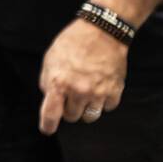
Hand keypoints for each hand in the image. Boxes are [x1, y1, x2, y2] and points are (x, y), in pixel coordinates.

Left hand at [38, 19, 127, 134]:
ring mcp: (98, 93)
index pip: (51, 114)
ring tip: (85, 92)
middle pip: (72, 117)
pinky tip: (100, 86)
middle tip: (70, 93)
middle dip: (69, 108)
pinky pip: (107, 108)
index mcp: (59, 83)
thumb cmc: (72, 43)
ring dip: (86, 108)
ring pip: (90, 116)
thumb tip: (50, 99)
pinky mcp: (115, 92)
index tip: (48, 129)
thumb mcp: (50, 59)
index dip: (48, 125)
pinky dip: (103, 101)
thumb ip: (47, 81)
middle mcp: (78, 91)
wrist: (102, 32)